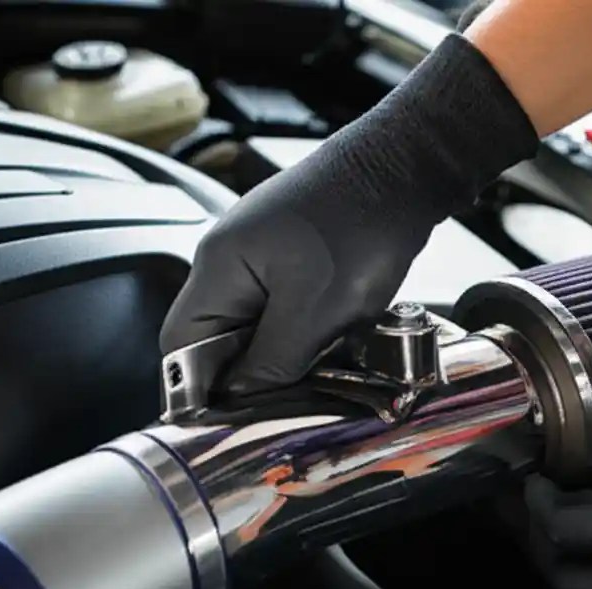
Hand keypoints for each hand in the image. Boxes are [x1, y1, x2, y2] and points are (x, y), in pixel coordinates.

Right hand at [160, 35, 535, 392]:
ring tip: (330, 357)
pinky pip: (291, 307)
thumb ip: (271, 361)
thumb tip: (240, 399)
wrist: (410, 162)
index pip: (181, 348)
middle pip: (221, 340)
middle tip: (297, 393)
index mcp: (218, 267)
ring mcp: (265, 252)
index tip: (235, 422)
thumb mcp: (316, 309)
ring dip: (292, 351)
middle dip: (257, 372)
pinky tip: (345, 332)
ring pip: (261, 327)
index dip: (202, 391)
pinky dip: (314, 328)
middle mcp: (231, 258)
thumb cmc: (362, 221)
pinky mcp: (299, 252)